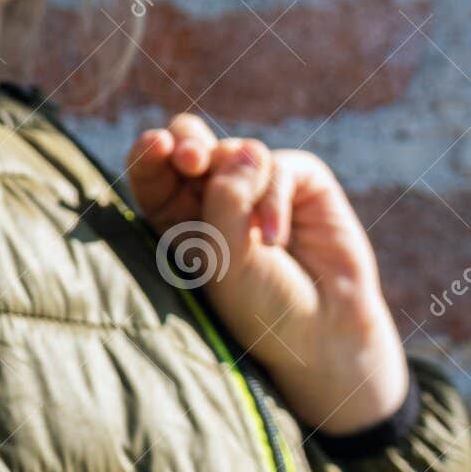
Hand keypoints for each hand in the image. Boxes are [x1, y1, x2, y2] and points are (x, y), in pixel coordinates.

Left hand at [126, 114, 409, 434]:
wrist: (320, 332)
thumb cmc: (257, 303)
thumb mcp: (221, 255)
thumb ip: (222, 198)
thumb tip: (247, 149)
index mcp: (176, 213)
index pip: (153, 168)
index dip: (150, 151)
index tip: (155, 145)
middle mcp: (213, 193)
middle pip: (189, 138)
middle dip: (187, 141)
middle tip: (190, 158)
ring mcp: (256, 185)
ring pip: (236, 150)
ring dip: (242, 188)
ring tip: (258, 242)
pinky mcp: (301, 183)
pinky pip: (279, 167)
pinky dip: (274, 200)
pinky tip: (276, 240)